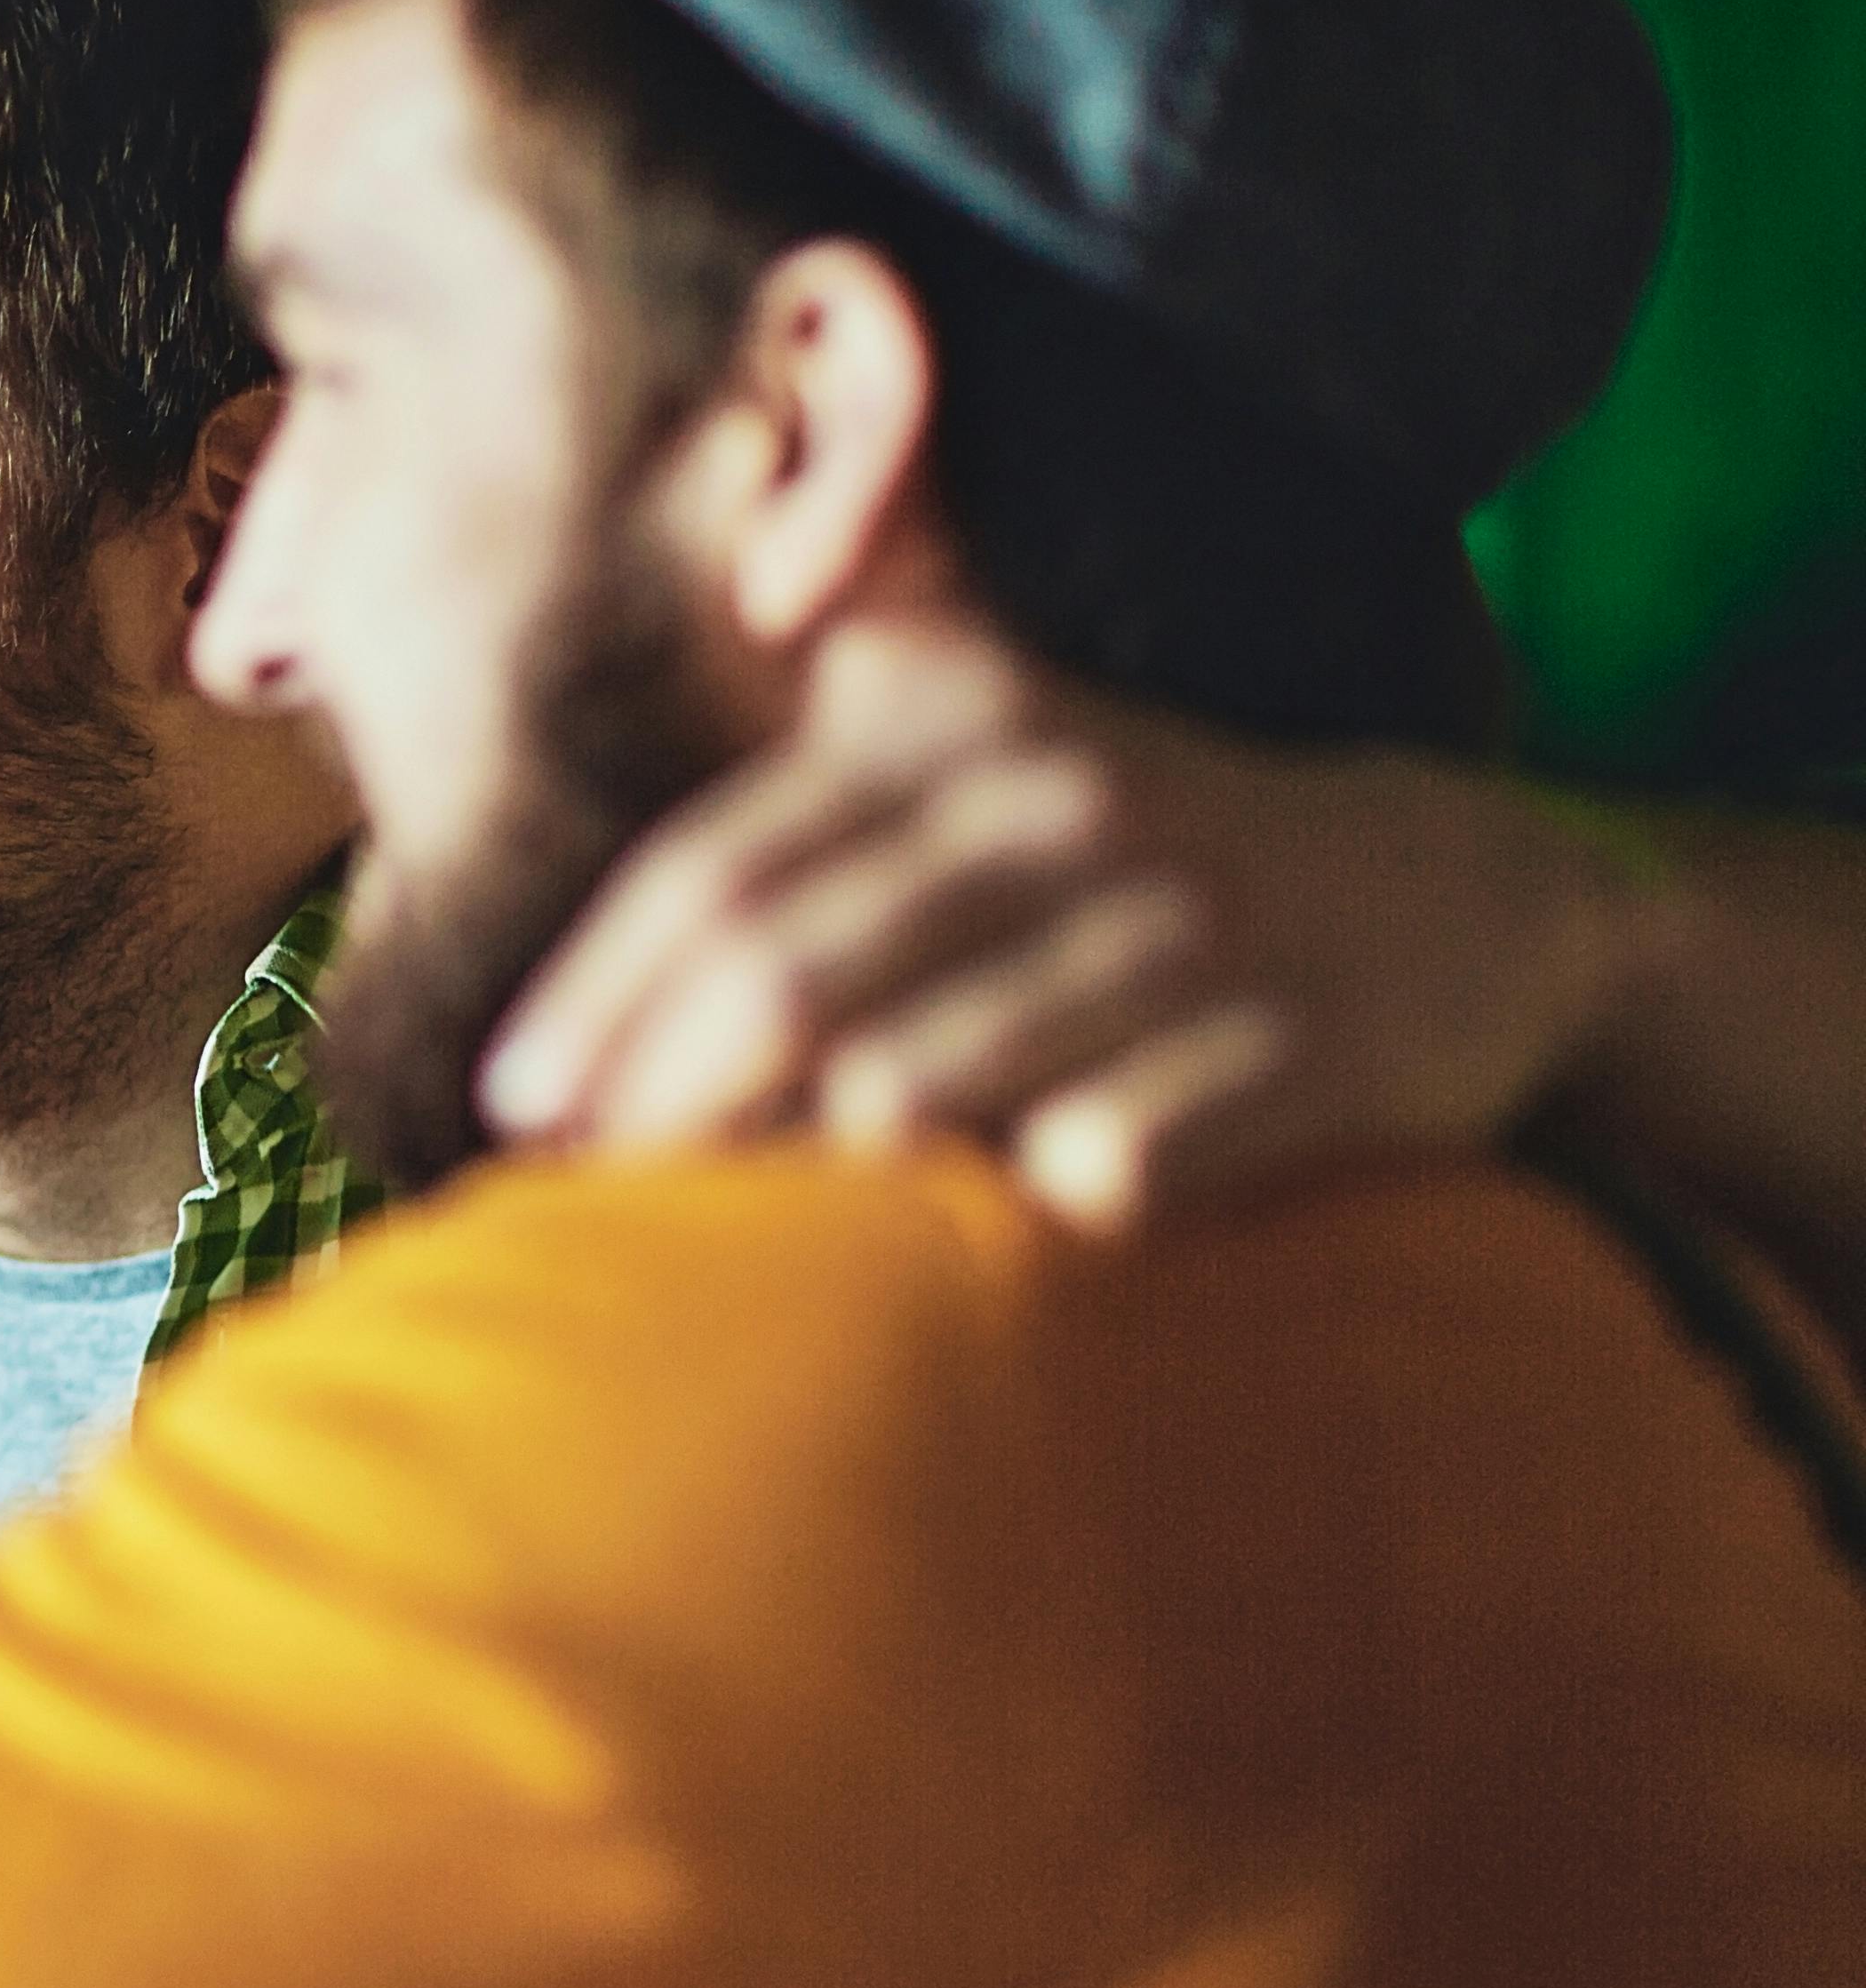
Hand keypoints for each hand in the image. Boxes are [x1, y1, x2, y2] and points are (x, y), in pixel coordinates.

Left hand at [484, 617, 1674, 1228]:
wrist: (1471, 901)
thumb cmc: (1142, 871)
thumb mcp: (988, 763)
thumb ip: (805, 805)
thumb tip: (591, 957)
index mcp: (965, 728)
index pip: (720, 872)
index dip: (597, 998)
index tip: (516, 1109)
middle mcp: (1067, 806)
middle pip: (789, 976)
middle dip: (659, 1102)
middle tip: (583, 1204)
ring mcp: (1188, 926)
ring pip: (917, 1078)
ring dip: (794, 1183)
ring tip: (720, 1258)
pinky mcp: (1300, 1049)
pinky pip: (1100, 1158)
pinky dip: (1007, 1213)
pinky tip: (952, 1259)